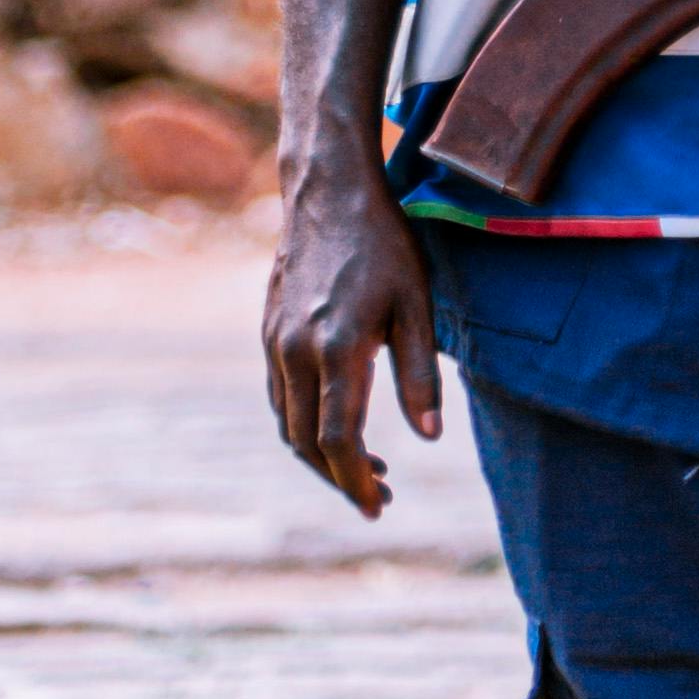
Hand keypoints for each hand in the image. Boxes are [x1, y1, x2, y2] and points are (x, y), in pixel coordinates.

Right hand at [262, 139, 443, 518]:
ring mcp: (275, 342)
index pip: (338, 440)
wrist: (327, 191)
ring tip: (366, 465)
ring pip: (288, 423)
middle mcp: (295, 351)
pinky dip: (305, 423)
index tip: (378, 506)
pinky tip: (337, 422)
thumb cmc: (383, 245)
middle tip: (380, 495)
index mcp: (336, 349)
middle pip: (306, 443)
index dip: (356, 482)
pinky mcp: (268, 331)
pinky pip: (281, 395)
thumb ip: (421, 374)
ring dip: (320, 456)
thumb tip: (429, 438)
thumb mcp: (417, 304)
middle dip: (340, 478)